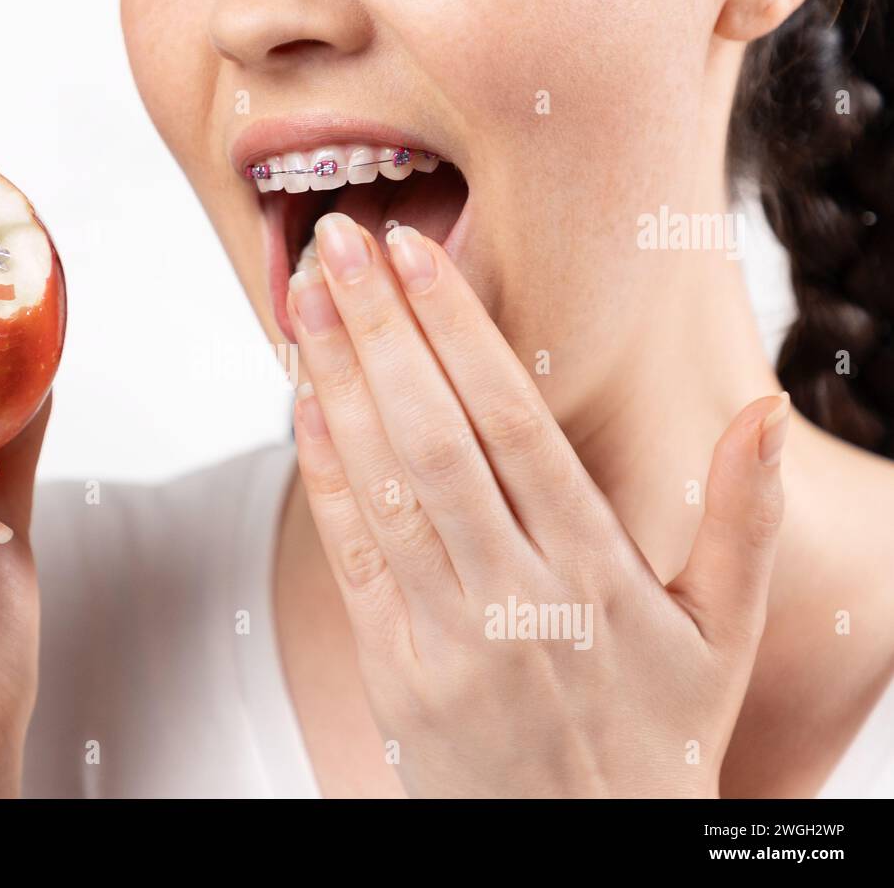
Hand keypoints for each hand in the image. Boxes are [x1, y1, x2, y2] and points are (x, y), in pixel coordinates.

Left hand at [287, 212, 787, 797]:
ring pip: (381, 485)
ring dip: (334, 382)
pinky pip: (349, 556)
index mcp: (597, 573)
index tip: (415, 250)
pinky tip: (300, 404)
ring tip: (304, 297)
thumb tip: (766, 406)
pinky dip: (323, 475)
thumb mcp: (723, 635)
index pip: (514, 423)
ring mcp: (445, 637)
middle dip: (379, 328)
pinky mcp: (392, 671)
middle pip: (432, 436)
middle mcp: (515, 596)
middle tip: (333, 241)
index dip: (456, 330)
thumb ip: (743, 519)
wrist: (583, 857)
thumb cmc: (654, 737)